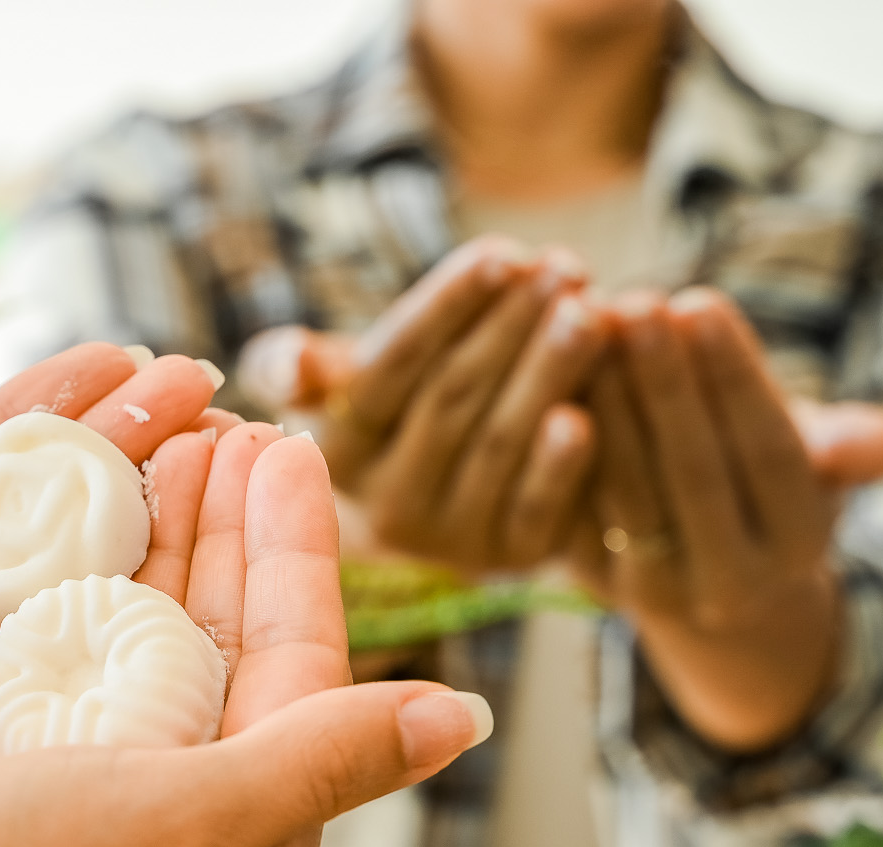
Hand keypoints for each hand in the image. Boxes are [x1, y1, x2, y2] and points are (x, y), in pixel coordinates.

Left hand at [0, 343, 221, 846]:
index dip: (33, 426)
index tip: (110, 362)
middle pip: (32, 545)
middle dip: (120, 462)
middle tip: (207, 392)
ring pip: (66, 612)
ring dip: (151, 529)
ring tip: (232, 442)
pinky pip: (57, 700)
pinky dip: (130, 630)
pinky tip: (207, 556)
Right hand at [0, 435, 494, 846]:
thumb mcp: (181, 821)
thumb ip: (320, 760)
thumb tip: (459, 718)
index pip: (298, 671)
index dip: (294, 550)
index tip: (287, 440)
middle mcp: (178, 842)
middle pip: (223, 657)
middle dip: (228, 537)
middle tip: (226, 423)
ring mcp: (87, 829)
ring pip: (141, 660)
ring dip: (155, 555)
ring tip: (161, 452)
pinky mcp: (2, 815)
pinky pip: (62, 682)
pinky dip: (73, 603)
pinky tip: (65, 542)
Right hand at [236, 235, 606, 573]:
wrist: (442, 495)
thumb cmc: (390, 411)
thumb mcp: (332, 384)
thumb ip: (292, 363)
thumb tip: (290, 364)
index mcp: (336, 452)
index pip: (387, 369)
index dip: (446, 308)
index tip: (501, 254)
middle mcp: (384, 507)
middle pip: (450, 399)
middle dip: (512, 327)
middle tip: (566, 268)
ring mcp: (448, 540)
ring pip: (497, 442)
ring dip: (549, 372)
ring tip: (591, 309)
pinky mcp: (510, 557)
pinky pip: (535, 510)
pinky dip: (559, 465)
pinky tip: (585, 415)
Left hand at [565, 289, 852, 749]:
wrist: (705, 567)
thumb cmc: (765, 481)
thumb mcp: (817, 461)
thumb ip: (846, 447)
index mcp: (800, 544)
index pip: (768, 449)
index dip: (732, 375)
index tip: (698, 300)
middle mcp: (732, 584)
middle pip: (692, 470)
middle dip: (661, 382)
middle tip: (632, 302)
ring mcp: (657, 593)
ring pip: (625, 489)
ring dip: (603, 403)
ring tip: (583, 326)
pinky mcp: (591, 584)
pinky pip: (572, 506)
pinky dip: (556, 440)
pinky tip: (544, 373)